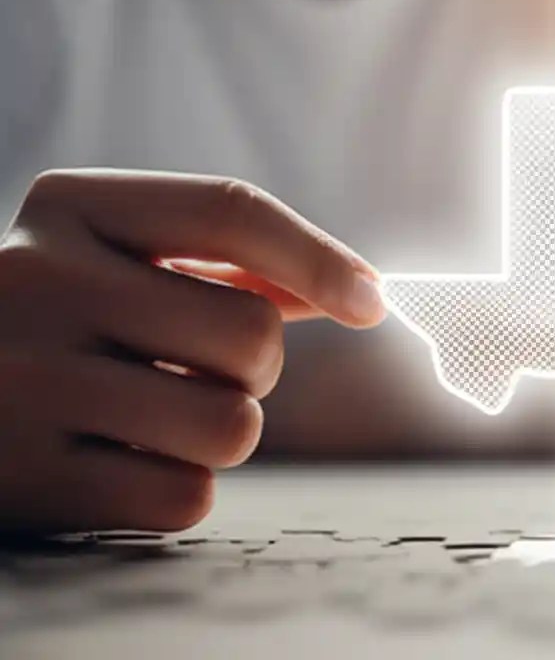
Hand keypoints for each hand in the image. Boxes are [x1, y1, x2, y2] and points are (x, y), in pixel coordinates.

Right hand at [0, 169, 384, 532]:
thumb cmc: (44, 324)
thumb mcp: (105, 260)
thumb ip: (221, 264)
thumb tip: (350, 289)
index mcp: (69, 207)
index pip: (230, 210)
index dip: (320, 257)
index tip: (371, 302)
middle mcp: (38, 280)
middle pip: (251, 334)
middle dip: (253, 367)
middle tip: (196, 370)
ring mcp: (26, 380)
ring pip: (231, 424)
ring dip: (220, 432)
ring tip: (153, 418)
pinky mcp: (28, 476)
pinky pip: (186, 495)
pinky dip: (177, 487)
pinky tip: (119, 461)